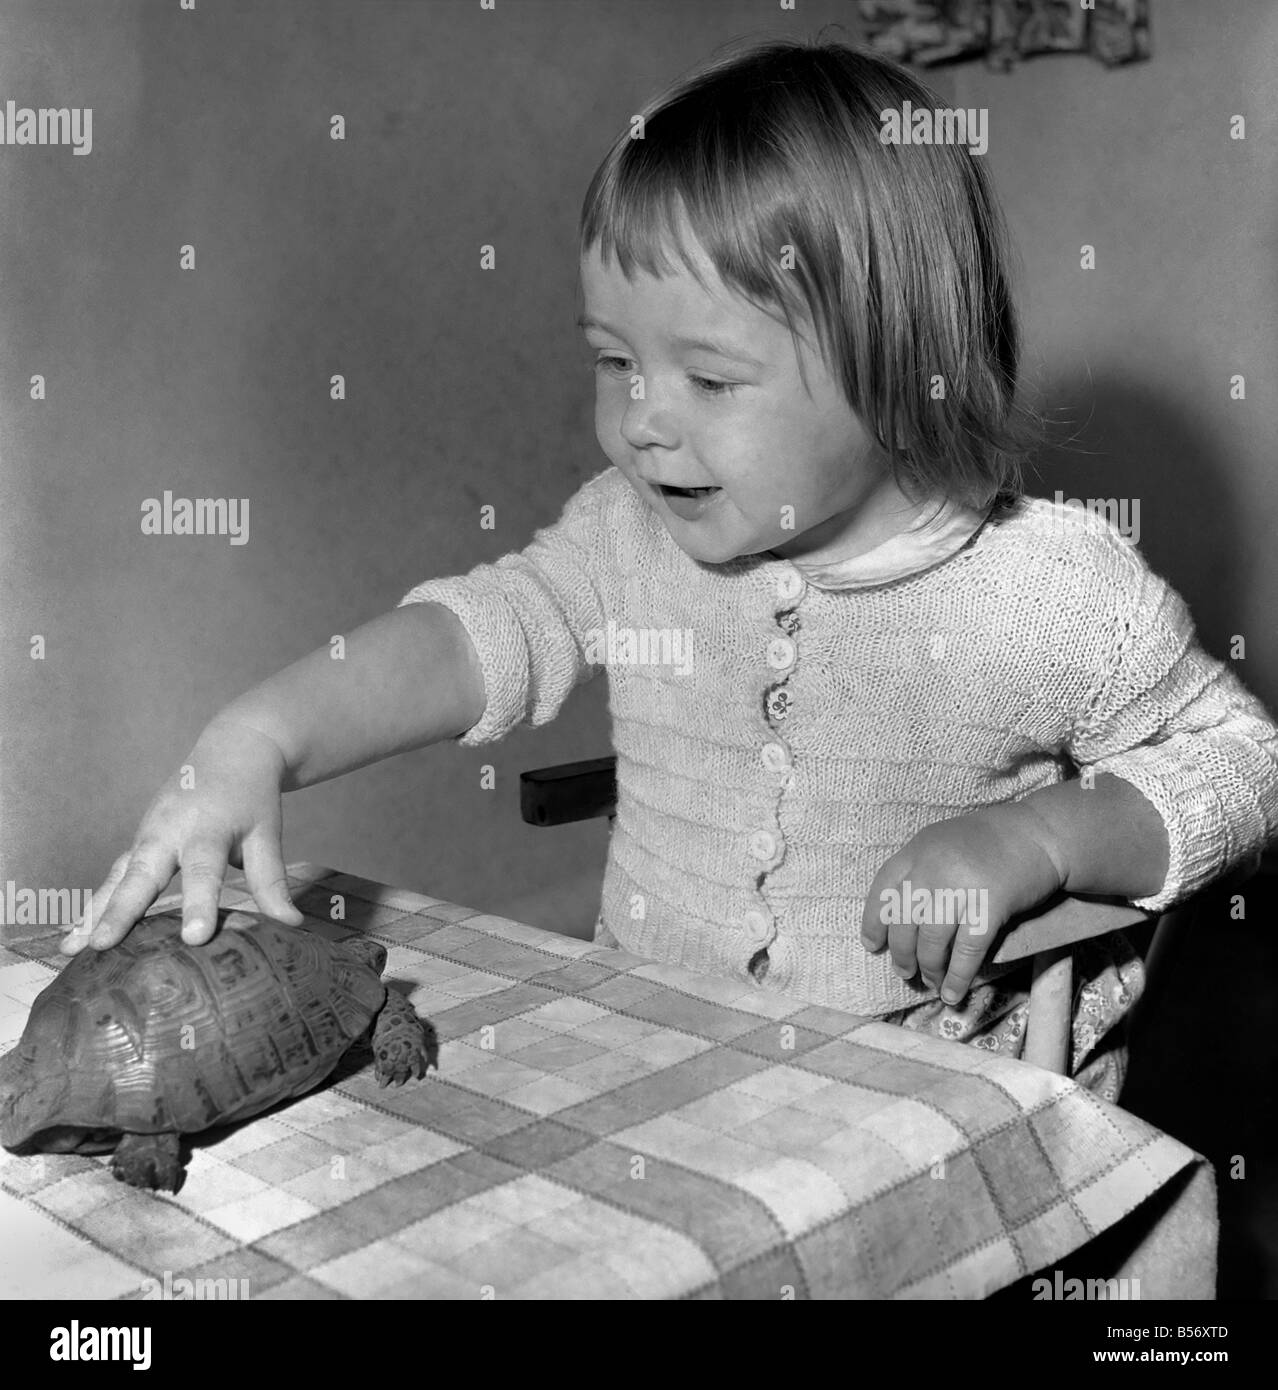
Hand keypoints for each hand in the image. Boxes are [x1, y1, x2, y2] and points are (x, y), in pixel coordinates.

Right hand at [61, 719, 304, 954]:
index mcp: (208, 827)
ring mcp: (147, 834)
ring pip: (117, 876)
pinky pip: (113, 875)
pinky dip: (94, 902)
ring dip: (93, 911)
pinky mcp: (138, 841)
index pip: (204, 870)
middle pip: (143, 873)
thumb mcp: (267, 833)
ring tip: (71, 948)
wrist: (231, 750)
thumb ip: (272, 880)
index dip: (199, 903)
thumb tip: (292, 924)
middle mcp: (169, 830)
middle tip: (103, 945)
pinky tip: (74, 934)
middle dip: (122, 910)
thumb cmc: (252, 797)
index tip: (194, 937)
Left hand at [859, 803, 1066, 1005]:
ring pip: (932, 942)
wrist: (1040, 834)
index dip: (874, 921)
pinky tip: (952, 993)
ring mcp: (959, 889)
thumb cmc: (991, 840)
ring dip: (928, 968)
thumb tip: (902, 918)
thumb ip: (921, 870)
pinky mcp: (989, 908)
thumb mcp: (943, 844)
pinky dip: (957, 977)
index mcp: (917, 850)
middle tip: (904, 971)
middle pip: (904, 922)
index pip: (882, 891)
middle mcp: (932, 869)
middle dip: (901, 953)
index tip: (872, 944)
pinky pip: (966, 952)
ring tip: (929, 982)